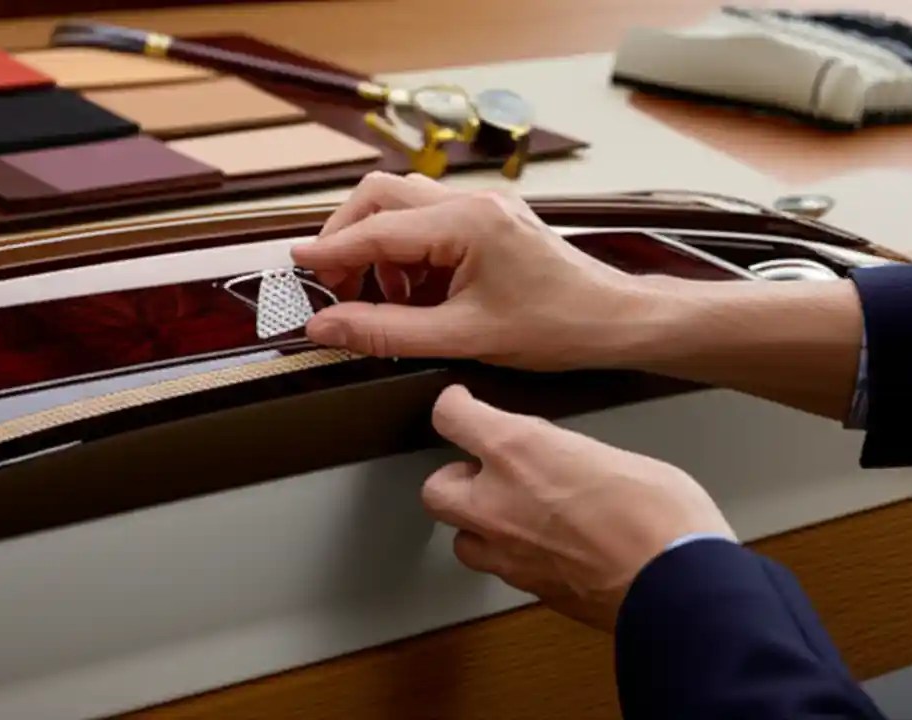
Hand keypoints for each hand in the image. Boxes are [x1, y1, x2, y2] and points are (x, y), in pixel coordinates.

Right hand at [293, 172, 864, 420]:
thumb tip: (327, 327)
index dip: (328, 252)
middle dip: (347, 239)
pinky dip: (406, 255)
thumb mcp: (462, 338)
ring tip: (383, 302)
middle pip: (379, 196)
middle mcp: (470, 202)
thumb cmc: (557, 327)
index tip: (295, 270)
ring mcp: (481, 207)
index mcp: (465, 223)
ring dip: (377, 249)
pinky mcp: (488, 221)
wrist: (616, 321)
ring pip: (401, 206)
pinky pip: (427, 223)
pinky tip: (414, 297)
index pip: (374, 231)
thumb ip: (385, 333)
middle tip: (334, 287)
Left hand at [424, 385, 735, 630]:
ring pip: (461, 540)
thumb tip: (565, 461)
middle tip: (483, 474)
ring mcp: (508, 551)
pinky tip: (543, 549)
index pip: (451, 418)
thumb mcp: (615, 455)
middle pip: (435, 489)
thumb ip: (570, 454)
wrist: (678, 588)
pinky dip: (511, 558)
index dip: (453, 407)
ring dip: (478, 526)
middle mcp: (498, 501)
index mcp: (519, 451)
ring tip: (511, 517)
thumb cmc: (662, 515)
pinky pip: (500, 570)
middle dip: (454, 481)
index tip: (460, 405)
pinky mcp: (528, 589)